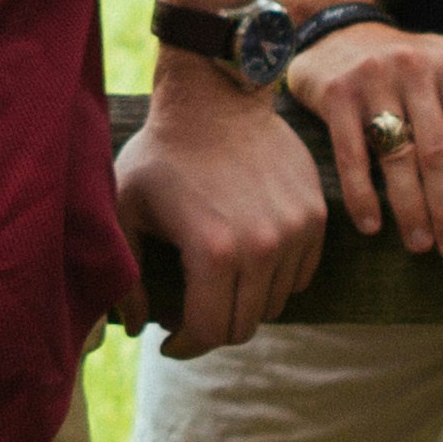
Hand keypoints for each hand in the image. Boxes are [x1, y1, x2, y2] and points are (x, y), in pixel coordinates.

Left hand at [113, 58, 327, 355]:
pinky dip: (275, 279)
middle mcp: (264, 247)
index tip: (169, 341)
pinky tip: (246, 261)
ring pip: (275, 303)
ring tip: (216, 283)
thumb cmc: (163, 153)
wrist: (215, 95)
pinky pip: (300, 275)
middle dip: (213, 328)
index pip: (208, 332)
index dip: (184, 346)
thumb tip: (136, 329)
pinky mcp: (316, 216)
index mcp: (215, 251)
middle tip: (190, 312)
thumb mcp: (125, 209)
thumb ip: (127, 276)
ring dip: (245, 302)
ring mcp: (297, 231)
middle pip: (244, 326)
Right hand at [284, 22, 442, 260]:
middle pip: (439, 153)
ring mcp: (373, 81)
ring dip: (410, 209)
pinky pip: (351, 154)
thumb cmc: (414, 58)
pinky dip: (361, 194)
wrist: (340, 32)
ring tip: (421, 244)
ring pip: (397, 158)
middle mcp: (416, 70)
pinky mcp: (336, 94)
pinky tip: (372, 225)